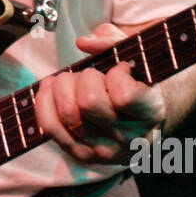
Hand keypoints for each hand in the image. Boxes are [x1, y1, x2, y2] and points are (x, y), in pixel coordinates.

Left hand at [34, 22, 164, 165]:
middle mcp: (128, 137)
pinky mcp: (81, 155)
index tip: (121, 68)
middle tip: (91, 74)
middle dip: (84, 77)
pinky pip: (50, 127)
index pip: (124, 96)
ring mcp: (104, 151)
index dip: (116, 74)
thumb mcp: (137, 57)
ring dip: (63, 87)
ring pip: (67, 114)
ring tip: (73, 82)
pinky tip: (51, 88)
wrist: (144, 123)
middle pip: (88, 103)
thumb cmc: (138, 82)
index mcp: (150, 112)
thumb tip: (83, 42)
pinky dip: (45, 101)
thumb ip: (114, 41)